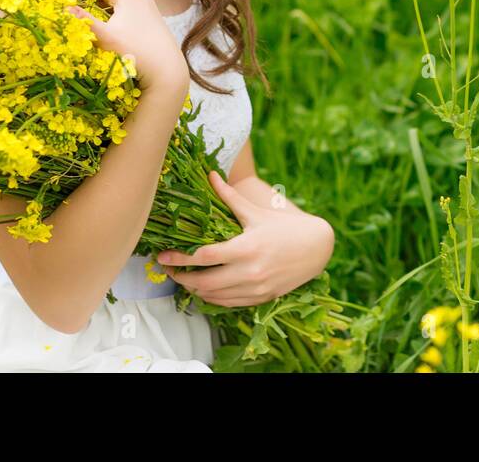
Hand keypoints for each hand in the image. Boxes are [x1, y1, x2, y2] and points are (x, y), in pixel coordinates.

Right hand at [67, 0, 188, 93]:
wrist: (167, 70)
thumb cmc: (135, 53)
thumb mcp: (105, 37)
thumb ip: (82, 21)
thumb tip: (61, 7)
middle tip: (60, 4)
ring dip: (93, 6)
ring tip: (74, 14)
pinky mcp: (147, 11)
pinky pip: (120, 6)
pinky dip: (107, 12)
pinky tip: (97, 23)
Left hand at [155, 171, 334, 306]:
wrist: (316, 248)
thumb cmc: (284, 226)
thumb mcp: (255, 212)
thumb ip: (229, 196)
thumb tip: (211, 175)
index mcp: (245, 248)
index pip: (203, 257)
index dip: (179, 258)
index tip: (162, 256)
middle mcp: (249, 272)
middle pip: (203, 282)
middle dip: (181, 278)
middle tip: (168, 270)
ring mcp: (255, 288)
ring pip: (214, 296)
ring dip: (194, 289)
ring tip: (183, 278)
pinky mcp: (260, 298)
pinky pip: (228, 303)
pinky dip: (212, 298)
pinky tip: (204, 288)